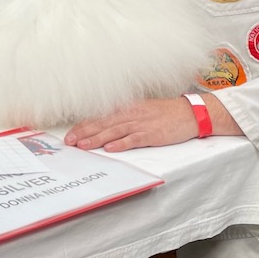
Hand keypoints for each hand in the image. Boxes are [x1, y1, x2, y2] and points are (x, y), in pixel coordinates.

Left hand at [64, 97, 198, 152]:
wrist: (189, 113)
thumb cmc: (164, 113)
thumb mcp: (141, 110)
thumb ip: (123, 117)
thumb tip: (104, 125)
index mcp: (126, 108)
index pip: (100, 117)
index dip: (84, 125)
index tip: (70, 134)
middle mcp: (131, 114)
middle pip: (103, 123)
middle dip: (84, 133)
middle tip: (69, 142)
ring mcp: (141, 124)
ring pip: (114, 131)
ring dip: (97, 139)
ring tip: (83, 146)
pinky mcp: (152, 134)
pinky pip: (134, 139)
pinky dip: (121, 144)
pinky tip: (110, 148)